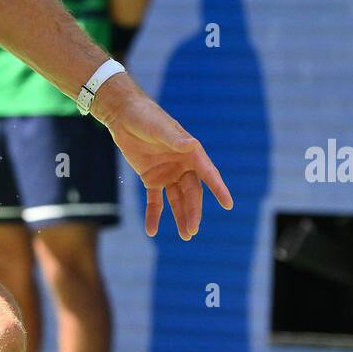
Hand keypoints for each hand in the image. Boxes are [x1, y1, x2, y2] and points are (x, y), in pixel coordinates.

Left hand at [94, 84, 232, 239]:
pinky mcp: (151, 178)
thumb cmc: (146, 116)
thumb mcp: (159, 127)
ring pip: (177, 200)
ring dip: (181, 217)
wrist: (124, 115)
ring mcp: (168, 173)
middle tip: (192, 230)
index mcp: (191, 152)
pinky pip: (155, 201)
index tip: (228, 204)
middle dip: (193, 211)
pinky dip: (154, 215)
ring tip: (186, 236)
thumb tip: (192, 145)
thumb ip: (174, 139)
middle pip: (192, 192)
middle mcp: (182, 165)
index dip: (218, 188)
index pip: (208, 173)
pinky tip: (152, 230)